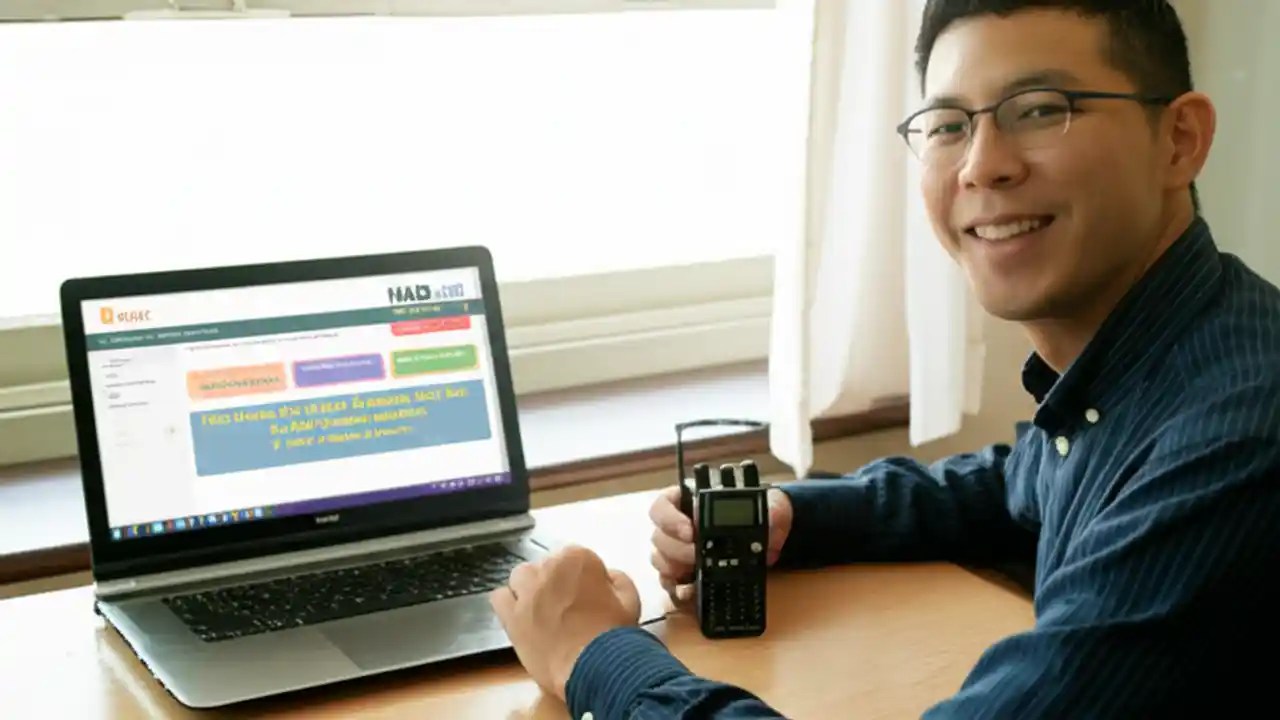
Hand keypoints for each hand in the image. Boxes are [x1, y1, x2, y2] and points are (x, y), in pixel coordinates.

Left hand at [489, 545, 640, 700]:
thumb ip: (617, 579)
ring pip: (521, 577)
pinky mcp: (511, 616)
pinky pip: (500, 597)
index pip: (575, 558)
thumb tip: (607, 577)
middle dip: (556, 582)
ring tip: (543, 610)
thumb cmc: (614, 634)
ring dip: (531, 588)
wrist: (594, 666)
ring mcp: (526, 592)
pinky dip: (509, 603)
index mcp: (577, 559)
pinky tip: (522, 616)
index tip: (588, 595)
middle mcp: (547, 569)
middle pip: (546, 567)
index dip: (583, 577)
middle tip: (568, 606)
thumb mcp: (630, 600)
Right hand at [648, 484, 792, 602]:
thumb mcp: (770, 506)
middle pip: (659, 537)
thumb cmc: (762, 514)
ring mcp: (678, 552)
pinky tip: (689, 592)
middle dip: (676, 549)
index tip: (689, 531)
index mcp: (688, 502)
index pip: (662, 506)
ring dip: (674, 568)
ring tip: (694, 572)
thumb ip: (770, 509)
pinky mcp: (684, 575)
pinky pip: (670, 584)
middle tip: (697, 555)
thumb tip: (759, 519)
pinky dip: (676, 589)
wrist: (770, 539)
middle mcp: (677, 527)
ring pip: (660, 560)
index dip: (670, 519)